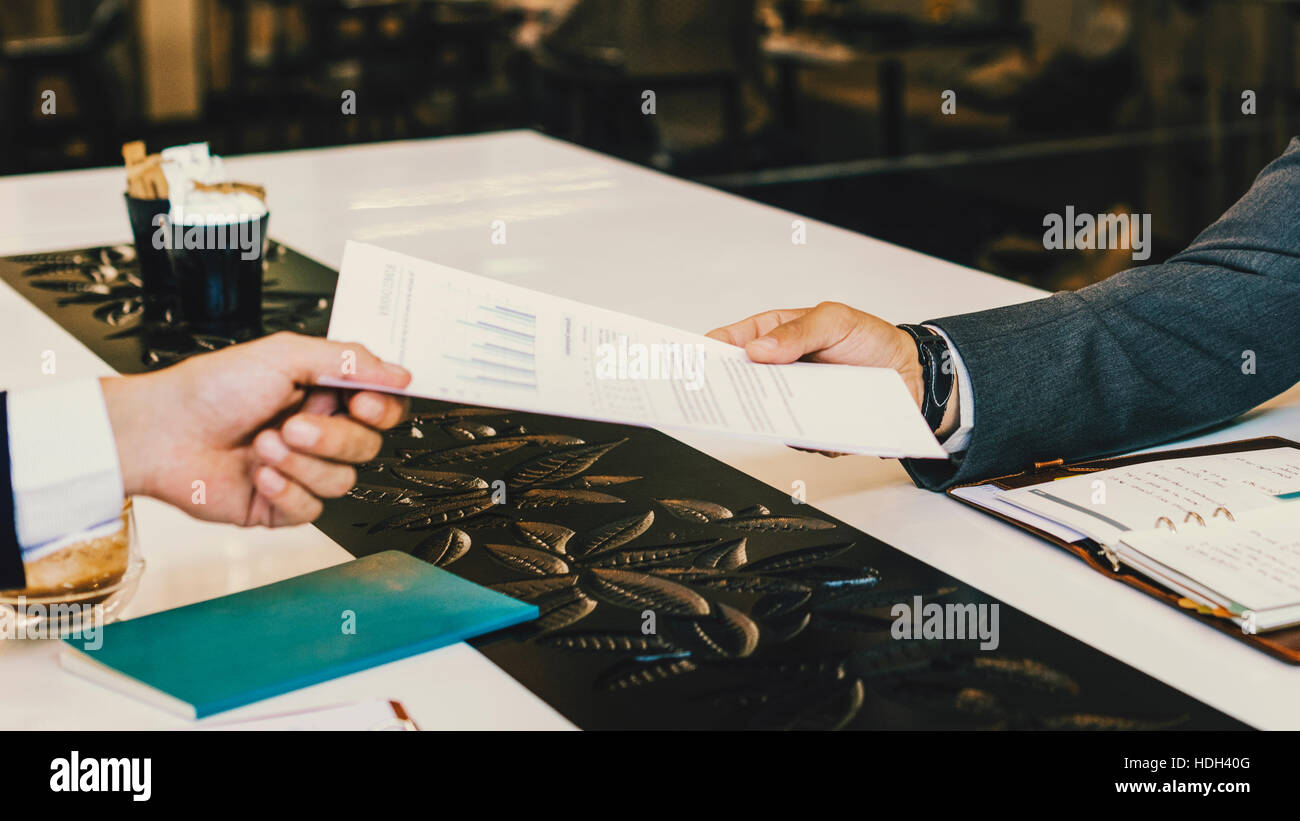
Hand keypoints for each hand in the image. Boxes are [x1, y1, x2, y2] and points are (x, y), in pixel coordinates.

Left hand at [100, 331, 410, 525]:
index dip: (383, 410)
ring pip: (343, 482)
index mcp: (324, 393)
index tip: (363, 403)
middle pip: (368, 446)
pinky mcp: (281, 505)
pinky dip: (286, 491)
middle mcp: (318, 432)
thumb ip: (349, 360)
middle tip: (295, 424)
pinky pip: (312, 510)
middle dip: (332, 438)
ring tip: (263, 446)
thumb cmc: (212, 388)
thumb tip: (400, 373)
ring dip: (302, 464)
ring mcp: (301, 471)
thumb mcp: (285, 355)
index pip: (383, 408)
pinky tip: (258, 475)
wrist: (162, 433)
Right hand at [706, 302, 958, 448]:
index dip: (707, 351)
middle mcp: (780, 372)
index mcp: (776, 336)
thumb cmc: (870, 340)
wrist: (912, 375)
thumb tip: (757, 350)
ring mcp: (795, 403)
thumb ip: (798, 333)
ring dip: (770, 419)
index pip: (732, 342)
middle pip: (741, 385)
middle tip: (721, 395)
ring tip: (783, 414)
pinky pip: (801, 440)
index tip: (694, 360)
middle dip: (729, 392)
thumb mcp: (836, 321)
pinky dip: (810, 437)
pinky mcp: (814, 430)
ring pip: (768, 417)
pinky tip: (825, 429)